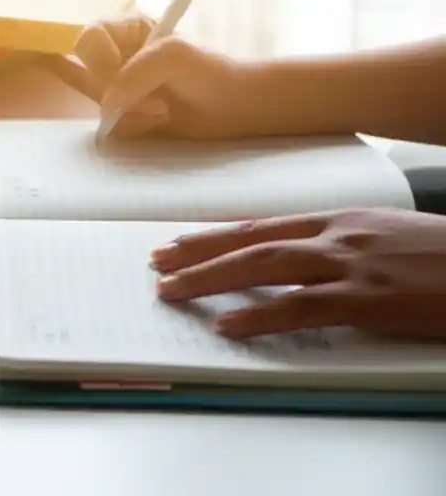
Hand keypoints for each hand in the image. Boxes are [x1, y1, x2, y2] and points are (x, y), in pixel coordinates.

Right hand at [47, 9, 262, 138]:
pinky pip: (109, 125)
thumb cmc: (210, 70)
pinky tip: (157, 122)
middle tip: (150, 100)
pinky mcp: (125, 117)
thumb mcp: (174, 57)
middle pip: (85, 73)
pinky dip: (132, 127)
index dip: (96, 57)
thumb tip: (108, 104)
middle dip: (114, 91)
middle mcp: (116, 58)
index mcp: (127, 31)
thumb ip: (136, 73)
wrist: (236, 107)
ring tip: (162, 111)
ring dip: (128, 112)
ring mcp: (118, 89)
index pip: (89, 38)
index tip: (116, 73)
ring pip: (97, 103)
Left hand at [151, 208, 445, 339]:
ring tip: (171, 292)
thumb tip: (303, 261)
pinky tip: (227, 325)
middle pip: (250, 242)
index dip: (214, 236)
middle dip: (197, 254)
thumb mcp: (388, 238)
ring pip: (264, 267)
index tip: (176, 243)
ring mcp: (353, 264)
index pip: (261, 226)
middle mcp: (338, 234)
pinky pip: (301, 307)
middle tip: (156, 266)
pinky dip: (259, 315)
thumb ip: (343, 245)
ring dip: (211, 280)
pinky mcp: (371, 298)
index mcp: (342, 218)